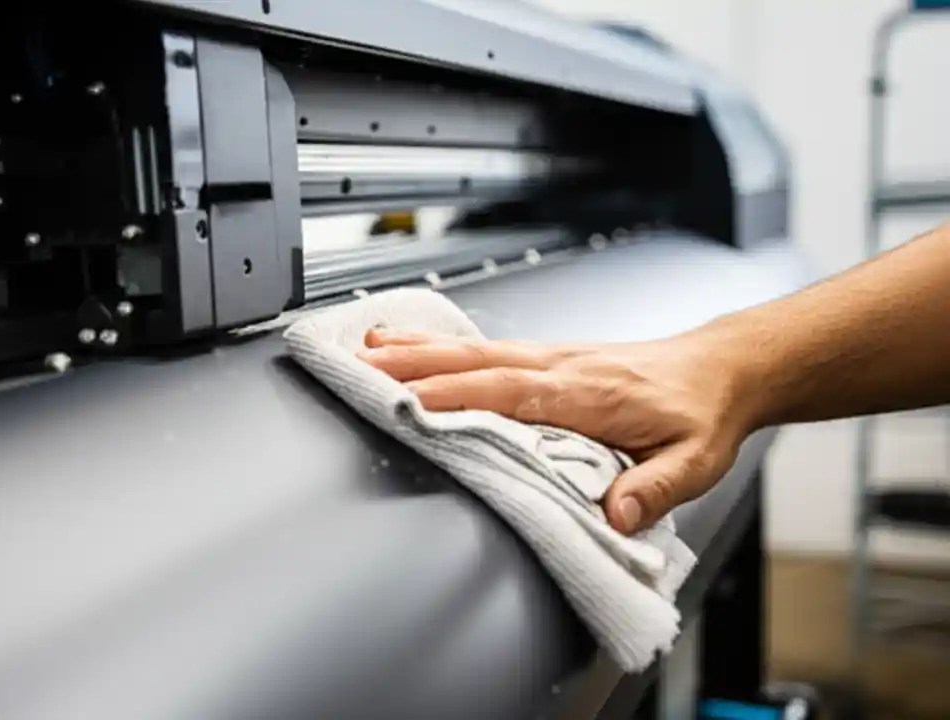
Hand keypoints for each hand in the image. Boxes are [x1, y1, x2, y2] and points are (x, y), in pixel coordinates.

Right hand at [357, 328, 752, 533]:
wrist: (724, 367)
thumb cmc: (702, 412)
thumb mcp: (695, 460)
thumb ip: (654, 488)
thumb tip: (615, 514)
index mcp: (589, 393)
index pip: (510, 393)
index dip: (457, 397)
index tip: (410, 403)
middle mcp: (561, 367)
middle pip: (476, 362)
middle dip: (416, 365)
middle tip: (362, 368)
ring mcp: (552, 357)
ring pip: (474, 348)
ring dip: (419, 348)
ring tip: (368, 347)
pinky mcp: (548, 357)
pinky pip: (485, 346)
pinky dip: (443, 343)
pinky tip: (414, 342)